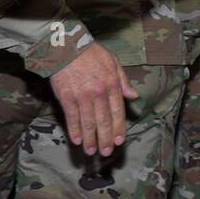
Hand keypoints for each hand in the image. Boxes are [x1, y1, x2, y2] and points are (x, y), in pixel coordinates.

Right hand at [50, 42, 138, 156]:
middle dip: (105, 139)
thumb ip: (124, 80)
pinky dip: (74, 130)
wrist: (66, 45)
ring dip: (90, 139)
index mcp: (112, 84)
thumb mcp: (113, 61)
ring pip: (88, 122)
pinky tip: (77, 140)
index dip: (118, 128)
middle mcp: (99, 93)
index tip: (118, 141)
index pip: (118, 111)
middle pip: (103, 121)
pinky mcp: (66, 97)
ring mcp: (82, 96)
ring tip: (91, 151)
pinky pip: (72, 117)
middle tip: (106, 153)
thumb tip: (134, 96)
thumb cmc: (91, 52)